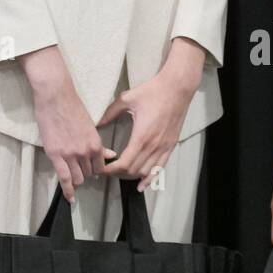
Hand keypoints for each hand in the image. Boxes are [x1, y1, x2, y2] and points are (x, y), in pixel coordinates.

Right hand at [21, 46, 114, 203]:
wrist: (55, 96)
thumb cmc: (71, 106)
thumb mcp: (90, 125)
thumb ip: (98, 143)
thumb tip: (111, 154)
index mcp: (96, 142)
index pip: (100, 166)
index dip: (95, 170)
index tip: (91, 171)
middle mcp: (86, 151)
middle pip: (89, 174)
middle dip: (84, 173)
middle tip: (77, 169)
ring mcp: (71, 154)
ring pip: (78, 178)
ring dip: (75, 178)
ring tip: (70, 175)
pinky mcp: (56, 155)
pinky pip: (64, 179)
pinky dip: (68, 191)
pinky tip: (70, 199)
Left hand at [98, 43, 201, 191]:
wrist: (176, 88)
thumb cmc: (151, 92)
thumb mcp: (126, 99)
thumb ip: (110, 113)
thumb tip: (96, 123)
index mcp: (142, 136)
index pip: (124, 163)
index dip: (111, 170)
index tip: (101, 169)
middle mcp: (154, 146)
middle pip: (133, 171)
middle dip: (118, 174)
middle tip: (107, 170)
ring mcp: (164, 147)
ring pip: (146, 172)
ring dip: (132, 176)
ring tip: (120, 173)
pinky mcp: (171, 146)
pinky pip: (160, 168)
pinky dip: (150, 178)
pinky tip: (142, 185)